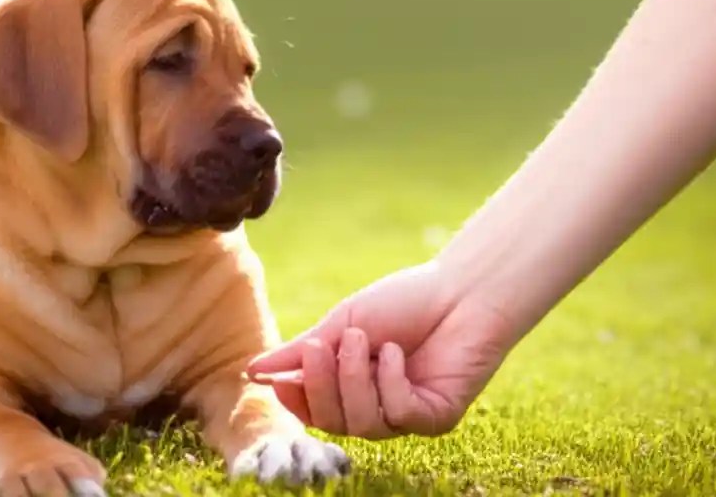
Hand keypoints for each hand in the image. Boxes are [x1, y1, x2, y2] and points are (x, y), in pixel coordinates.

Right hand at [246, 260, 515, 438]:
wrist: (462, 290)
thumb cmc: (405, 301)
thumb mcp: (345, 321)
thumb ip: (304, 350)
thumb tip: (254, 370)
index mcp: (351, 382)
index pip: (313, 408)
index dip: (295, 399)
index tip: (277, 379)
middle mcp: (375, 404)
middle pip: (332, 421)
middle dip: (320, 385)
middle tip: (323, 346)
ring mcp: (405, 415)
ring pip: (362, 424)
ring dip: (354, 380)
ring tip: (362, 338)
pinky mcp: (435, 418)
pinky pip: (398, 416)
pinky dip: (390, 383)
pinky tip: (396, 353)